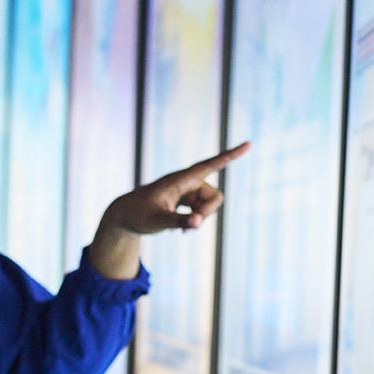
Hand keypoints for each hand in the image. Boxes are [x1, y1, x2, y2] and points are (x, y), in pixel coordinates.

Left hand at [85, 142, 250, 279]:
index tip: (249, 143)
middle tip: (189, 227)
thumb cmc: (138, 216)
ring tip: (181, 229)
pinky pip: (202, 210)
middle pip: (215, 196)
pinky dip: (196, 221)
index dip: (230, 155)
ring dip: (200, 219)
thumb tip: (196, 223)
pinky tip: (182, 230)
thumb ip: (178, 222)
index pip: (210, 164)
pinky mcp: (186, 200)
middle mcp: (187, 182)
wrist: (124, 216)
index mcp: (181, 179)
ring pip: (210, 205)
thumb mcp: (157, 222)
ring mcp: (188, 191)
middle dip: (208, 213)